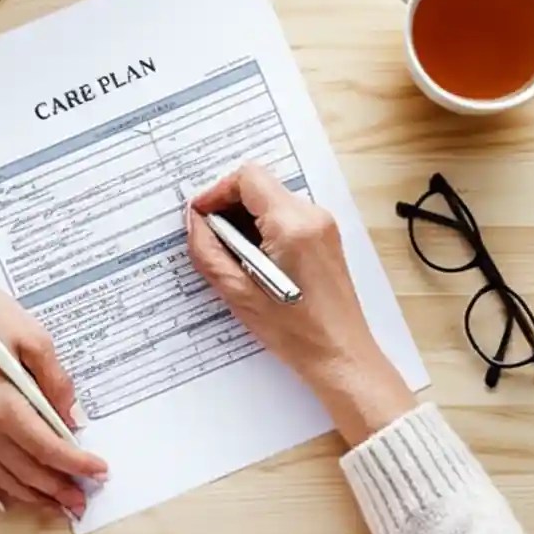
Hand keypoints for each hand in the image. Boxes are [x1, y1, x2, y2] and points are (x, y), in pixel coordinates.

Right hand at [0, 275, 107, 516]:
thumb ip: (56, 380)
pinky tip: (5, 499)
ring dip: (29, 496)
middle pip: (25, 471)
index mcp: (3, 402)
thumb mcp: (32, 335)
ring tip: (54, 506)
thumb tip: (73, 418)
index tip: (99, 471)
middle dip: (58, 490)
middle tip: (82, 502)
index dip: (77, 465)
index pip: (48, 448)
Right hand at [186, 164, 414, 443]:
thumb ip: (208, 251)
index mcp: (291, 225)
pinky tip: (253, 263)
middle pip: (259, 187)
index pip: (247, 178)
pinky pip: (286, 219)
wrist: (340, 355)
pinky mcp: (325, 239)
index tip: (200, 216)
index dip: (216, 192)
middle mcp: (312, 217)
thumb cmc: (297, 332)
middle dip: (229, 208)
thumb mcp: (238, 293)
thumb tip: (193, 222)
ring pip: (271, 203)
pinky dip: (262, 231)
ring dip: (245, 222)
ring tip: (231, 258)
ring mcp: (322, 226)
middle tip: (210, 240)